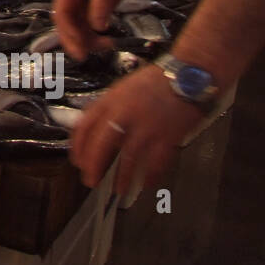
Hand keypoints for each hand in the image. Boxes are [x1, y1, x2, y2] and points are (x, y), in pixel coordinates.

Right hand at [51, 0, 127, 60]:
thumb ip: (100, 8)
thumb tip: (98, 28)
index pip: (61, 16)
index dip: (68, 32)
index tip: (79, 44)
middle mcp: (68, 3)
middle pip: (65, 27)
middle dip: (74, 43)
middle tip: (84, 56)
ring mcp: (76, 10)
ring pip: (75, 32)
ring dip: (88, 42)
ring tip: (107, 46)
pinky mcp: (85, 15)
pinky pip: (86, 31)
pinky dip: (95, 39)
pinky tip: (108, 42)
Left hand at [69, 65, 204, 196]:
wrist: (187, 74)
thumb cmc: (155, 81)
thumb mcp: (123, 88)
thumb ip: (109, 108)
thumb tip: (96, 131)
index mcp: (110, 100)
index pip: (85, 126)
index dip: (78, 147)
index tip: (77, 161)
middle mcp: (124, 114)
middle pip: (101, 145)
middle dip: (93, 166)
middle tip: (90, 180)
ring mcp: (147, 126)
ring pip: (128, 158)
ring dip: (122, 177)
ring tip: (119, 190)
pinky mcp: (168, 136)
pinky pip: (156, 163)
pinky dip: (150, 176)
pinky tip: (146, 184)